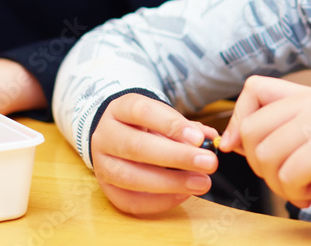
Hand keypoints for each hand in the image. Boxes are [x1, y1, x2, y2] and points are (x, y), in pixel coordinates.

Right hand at [91, 93, 219, 214]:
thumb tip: (210, 137)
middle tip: (208, 163)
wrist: (114, 136)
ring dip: (170, 183)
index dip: (172, 125)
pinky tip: (183, 194)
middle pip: (137, 147)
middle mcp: (105, 135)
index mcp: (120, 109)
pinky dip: (159, 201)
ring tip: (201, 183)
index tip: (199, 139)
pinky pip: (130, 201)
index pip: (143, 112)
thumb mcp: (162, 116)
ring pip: (131, 177)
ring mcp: (100, 163)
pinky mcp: (106, 189)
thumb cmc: (144, 125)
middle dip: (176, 157)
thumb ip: (186, 126)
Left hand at [219, 76, 310, 208]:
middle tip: (282, 175)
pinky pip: (288, 175)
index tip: (240, 145)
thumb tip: (230, 142)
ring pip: (266, 156)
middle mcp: (310, 103)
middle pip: (251, 130)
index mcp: (303, 95)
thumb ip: (275, 129)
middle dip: (258, 163)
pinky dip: (295, 192)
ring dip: (278, 183)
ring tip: (301, 185)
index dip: (238, 117)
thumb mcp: (308, 131)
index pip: (253, 88)